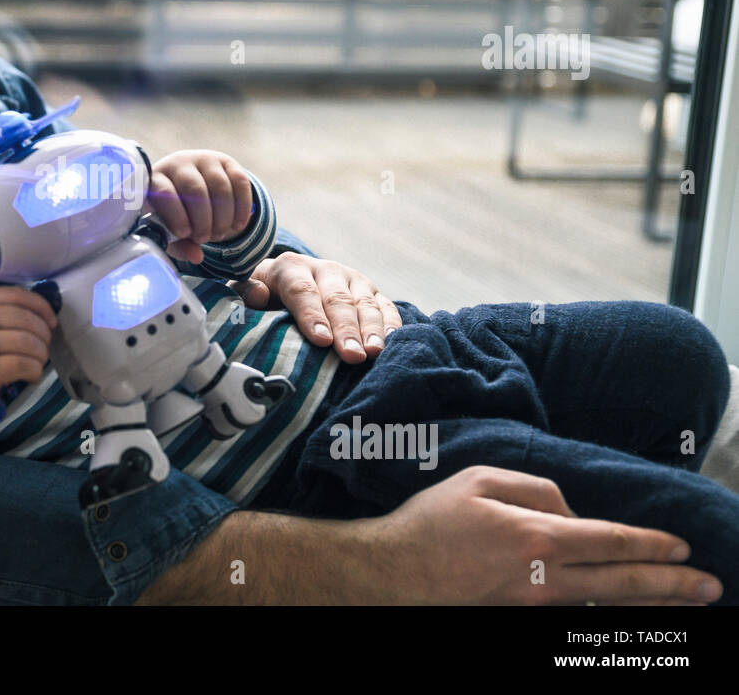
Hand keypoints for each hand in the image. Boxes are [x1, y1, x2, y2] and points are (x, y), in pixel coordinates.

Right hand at [0, 286, 56, 422]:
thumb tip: (34, 316)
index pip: (17, 295)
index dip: (41, 307)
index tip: (51, 321)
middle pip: (27, 319)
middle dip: (44, 335)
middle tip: (44, 349)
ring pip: (29, 342)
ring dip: (41, 355)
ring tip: (37, 364)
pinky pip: (23, 365)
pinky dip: (35, 371)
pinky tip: (31, 376)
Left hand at [147, 150, 254, 264]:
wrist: (190, 187)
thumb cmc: (174, 213)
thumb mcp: (170, 230)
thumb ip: (178, 245)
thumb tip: (196, 257)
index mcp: (156, 179)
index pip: (164, 192)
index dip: (176, 215)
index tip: (184, 234)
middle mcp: (179, 163)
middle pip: (194, 189)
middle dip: (202, 219)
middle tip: (204, 238)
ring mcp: (204, 160)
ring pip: (219, 186)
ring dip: (222, 216)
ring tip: (218, 234)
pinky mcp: (226, 161)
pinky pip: (240, 182)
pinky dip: (242, 207)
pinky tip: (238, 225)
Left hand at [233, 252, 402, 362]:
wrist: (290, 280)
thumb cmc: (265, 296)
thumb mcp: (248, 291)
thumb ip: (247, 292)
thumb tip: (258, 295)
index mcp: (292, 268)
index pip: (302, 291)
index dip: (311, 315)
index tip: (320, 340)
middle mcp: (326, 270)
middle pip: (337, 300)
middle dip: (345, 329)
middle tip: (351, 356)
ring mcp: (352, 280)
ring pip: (364, 304)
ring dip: (371, 329)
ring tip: (373, 353)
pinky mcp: (372, 293)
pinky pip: (386, 306)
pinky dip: (391, 323)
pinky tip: (392, 343)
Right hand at [362, 466, 722, 604]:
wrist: (394, 575)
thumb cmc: (431, 522)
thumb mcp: (479, 481)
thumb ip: (535, 488)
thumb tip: (570, 511)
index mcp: (537, 537)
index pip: (611, 541)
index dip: (651, 544)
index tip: (680, 547)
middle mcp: (545, 580)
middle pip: (622, 584)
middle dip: (671, 585)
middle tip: (709, 586)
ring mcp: (534, 609)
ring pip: (604, 609)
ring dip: (648, 609)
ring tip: (682, 608)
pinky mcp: (520, 621)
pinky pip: (573, 620)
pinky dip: (604, 618)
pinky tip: (622, 615)